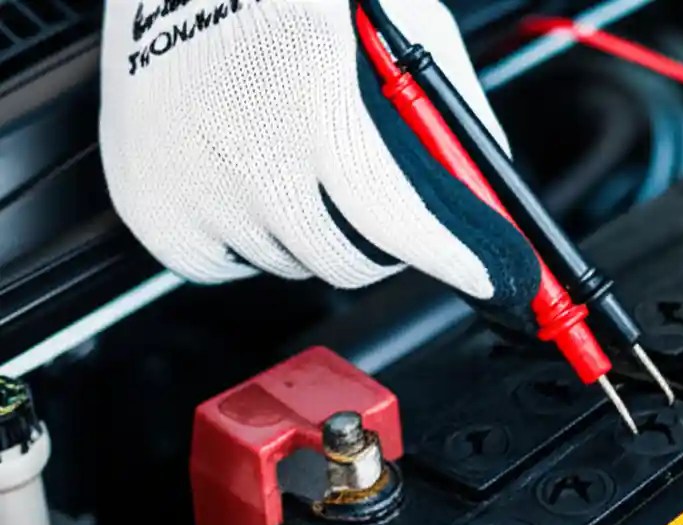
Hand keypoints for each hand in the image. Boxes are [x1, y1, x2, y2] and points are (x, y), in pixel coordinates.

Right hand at [101, 0, 538, 308]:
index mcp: (313, 92)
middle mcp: (245, 143)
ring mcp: (189, 178)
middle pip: (341, 259)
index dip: (448, 258)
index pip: (395, 214)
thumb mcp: (397, 35)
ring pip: (284, 265)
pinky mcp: (146, 199)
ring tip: (294, 167)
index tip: (484, 279)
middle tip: (379, 218)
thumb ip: (442, 116)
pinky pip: (218, 266)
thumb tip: (482, 193)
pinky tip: (247, 188)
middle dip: (378, 250)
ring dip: (306, 238)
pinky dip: (244, 243)